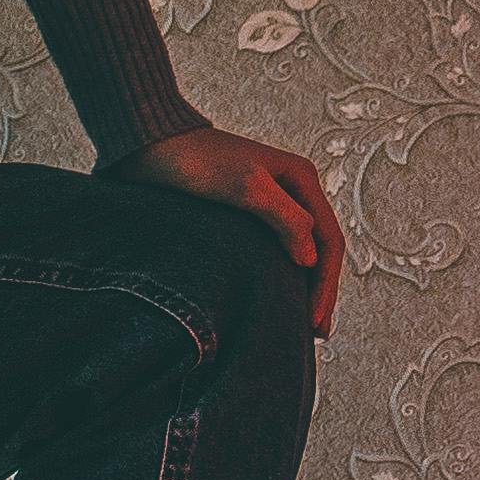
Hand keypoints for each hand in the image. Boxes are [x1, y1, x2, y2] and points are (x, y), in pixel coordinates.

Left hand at [125, 121, 346, 334]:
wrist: (150, 146)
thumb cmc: (196, 162)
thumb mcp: (246, 188)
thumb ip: (285, 218)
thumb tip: (311, 258)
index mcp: (301, 179)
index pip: (329, 240)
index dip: (326, 284)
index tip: (314, 321)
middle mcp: (292, 190)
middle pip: (319, 248)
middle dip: (321, 291)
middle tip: (318, 334)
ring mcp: (270, 202)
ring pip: (299, 251)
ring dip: (303, 287)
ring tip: (303, 325)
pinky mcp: (245, 213)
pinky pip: (274, 250)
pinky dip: (280, 276)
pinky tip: (274, 298)